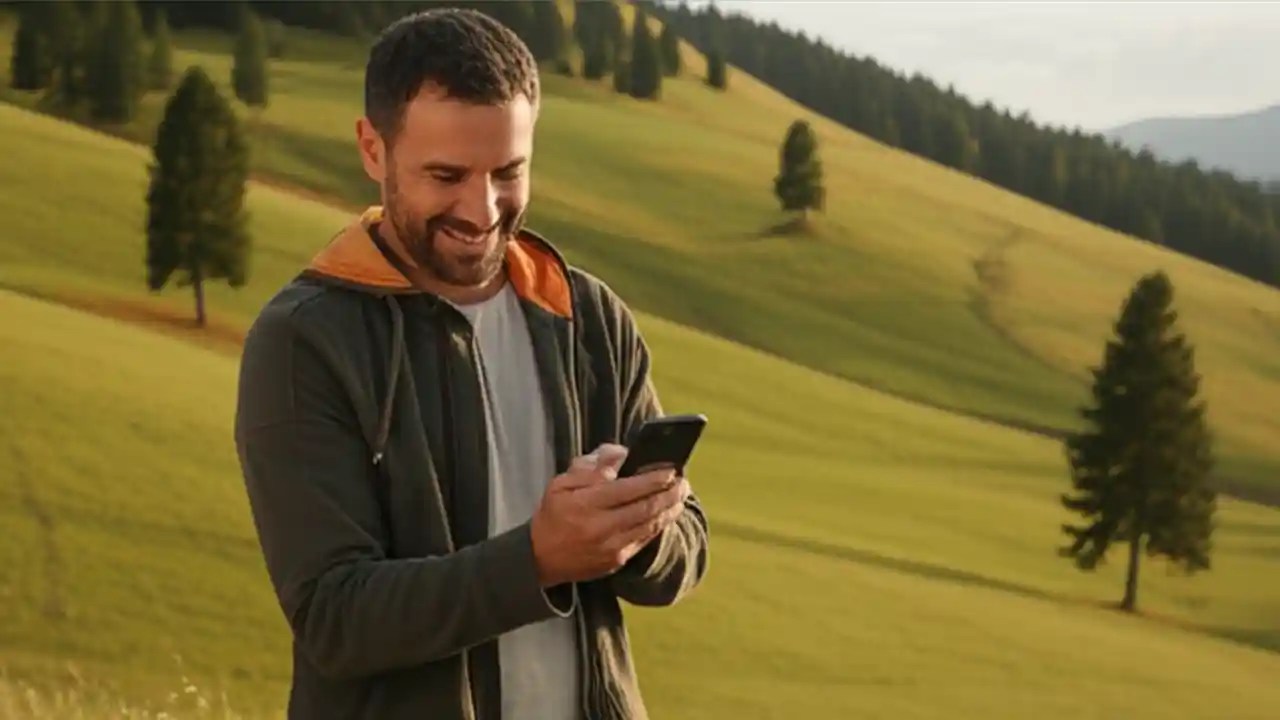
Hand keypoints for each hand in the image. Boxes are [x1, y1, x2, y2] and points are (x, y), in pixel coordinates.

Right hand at [530, 444, 689, 586]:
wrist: (541, 558)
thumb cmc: (553, 514)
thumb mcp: (561, 484)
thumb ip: (591, 467)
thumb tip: (621, 453)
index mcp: (586, 504)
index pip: (628, 489)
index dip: (654, 479)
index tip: (671, 469)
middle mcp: (601, 527)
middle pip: (645, 508)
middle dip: (669, 494)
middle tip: (684, 482)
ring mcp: (611, 547)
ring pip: (650, 526)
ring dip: (669, 510)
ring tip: (680, 496)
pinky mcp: (616, 561)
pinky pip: (644, 540)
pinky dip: (658, 526)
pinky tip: (666, 514)